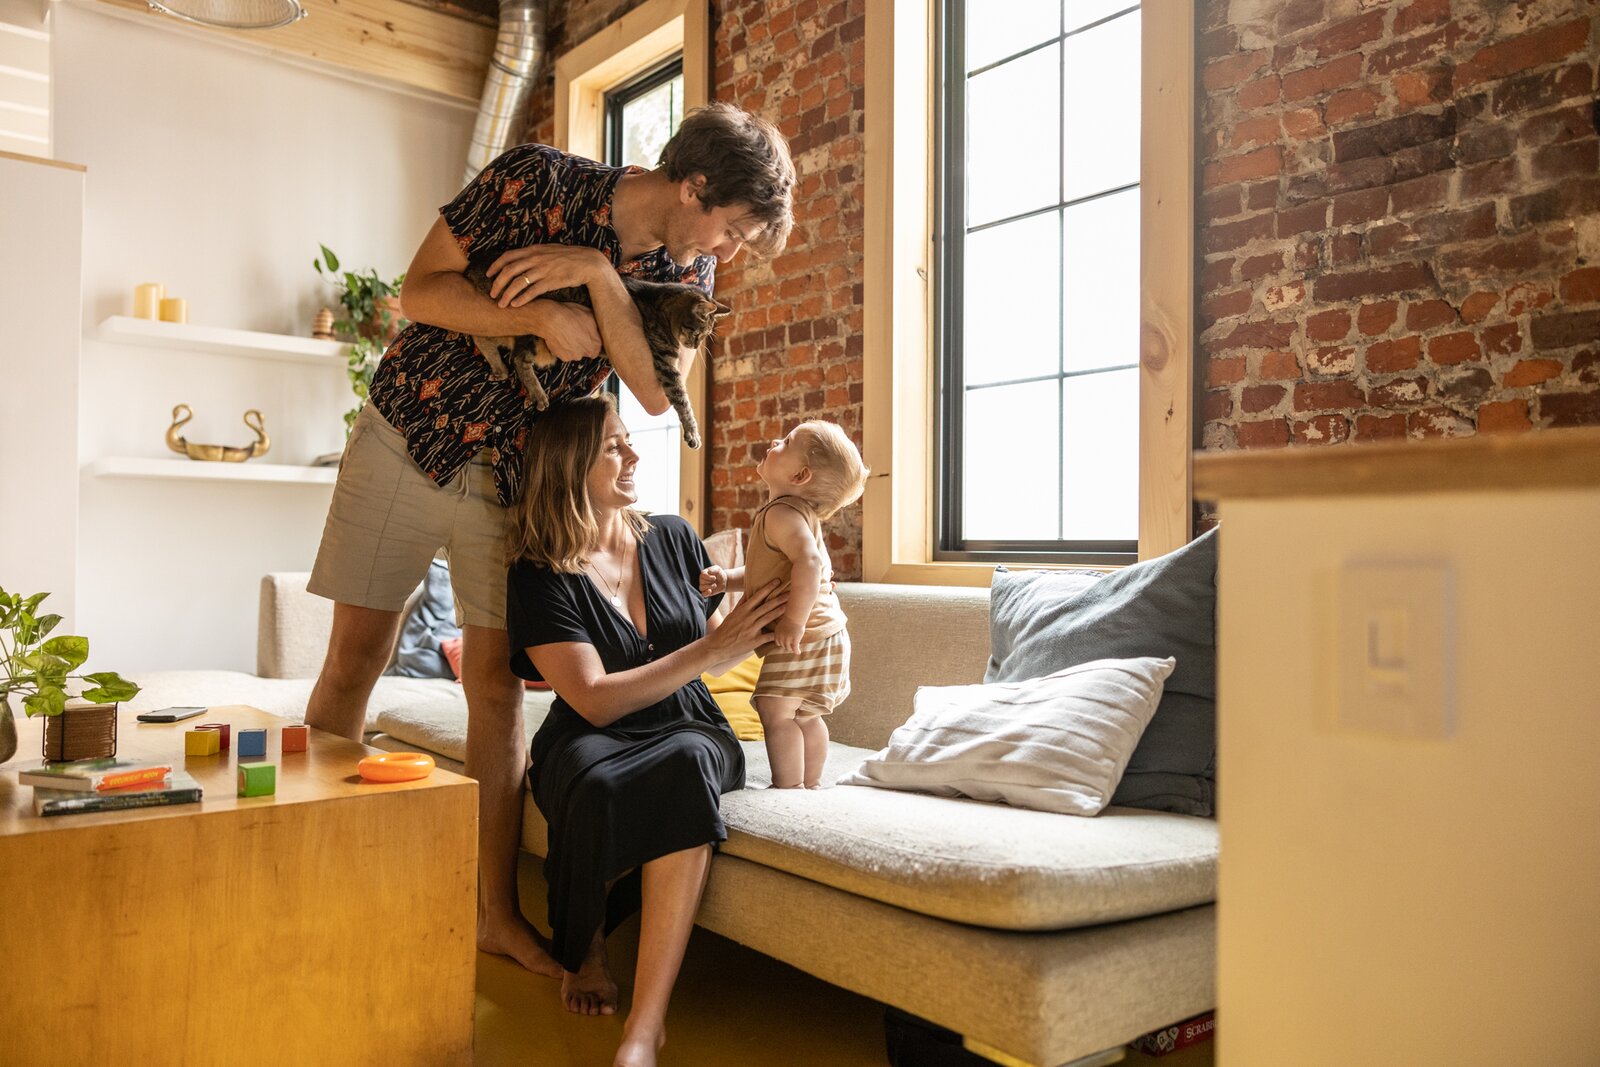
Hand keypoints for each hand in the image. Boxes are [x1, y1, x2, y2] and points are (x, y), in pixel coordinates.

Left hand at [488, 244, 609, 306]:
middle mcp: (536, 259)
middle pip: (509, 271)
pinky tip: (515, 305)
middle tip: (492, 294)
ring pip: (518, 283)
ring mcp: (543, 270)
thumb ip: (535, 254)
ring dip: (507, 294)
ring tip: (501, 304)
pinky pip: (532, 291)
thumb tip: (523, 259)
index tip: (488, 274)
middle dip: (497, 283)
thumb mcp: (549, 250)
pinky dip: (522, 299)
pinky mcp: (551, 282)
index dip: (495, 266)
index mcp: (534, 250)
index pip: (508, 256)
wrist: (588, 263)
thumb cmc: (570, 257)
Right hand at [528, 300, 601, 361]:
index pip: (597, 347)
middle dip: (582, 344)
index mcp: (595, 344)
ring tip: (566, 334)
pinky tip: (560, 338)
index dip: (592, 340)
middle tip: (576, 333)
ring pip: (575, 352)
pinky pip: (564, 353)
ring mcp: (573, 356)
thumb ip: (596, 325)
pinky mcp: (562, 356)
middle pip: (586, 351)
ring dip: (572, 346)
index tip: (587, 335)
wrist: (550, 320)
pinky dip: (563, 348)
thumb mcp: (588, 314)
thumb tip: (598, 326)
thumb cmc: (570, 315)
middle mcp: (585, 353)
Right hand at [699, 565, 726, 596]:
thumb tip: (709, 571)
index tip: (714, 577)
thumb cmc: (720, 574)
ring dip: (709, 587)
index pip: (702, 575)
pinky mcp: (706, 592)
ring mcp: (703, 586)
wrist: (724, 581)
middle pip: (702, 581)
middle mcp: (702, 579)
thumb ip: (713, 569)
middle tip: (715, 581)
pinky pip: (703, 594)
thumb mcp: (718, 569)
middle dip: (710, 582)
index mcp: (703, 573)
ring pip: (702, 588)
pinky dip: (706, 593)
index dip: (708, 577)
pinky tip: (710, 591)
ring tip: (715, 585)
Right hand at [705, 580, 786, 662]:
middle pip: (766, 606)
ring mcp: (751, 629)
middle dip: (779, 598)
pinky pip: (768, 637)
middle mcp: (748, 618)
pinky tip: (786, 631)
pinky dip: (777, 634)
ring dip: (780, 611)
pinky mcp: (754, 641)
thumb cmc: (726, 628)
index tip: (777, 581)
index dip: (768, 588)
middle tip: (791, 592)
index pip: (757, 596)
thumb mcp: (733, 614)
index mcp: (743, 610)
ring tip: (790, 606)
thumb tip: (748, 590)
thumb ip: (742, 602)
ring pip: (768, 618)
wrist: (718, 646)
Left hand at [772, 616, 803, 652]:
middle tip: (791, 647)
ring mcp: (787, 640)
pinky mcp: (794, 641)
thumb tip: (786, 630)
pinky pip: (795, 648)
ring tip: (795, 650)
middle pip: (783, 645)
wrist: (795, 616)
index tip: (786, 643)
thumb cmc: (791, 617)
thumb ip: (783, 630)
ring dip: (792, 649)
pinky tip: (798, 652)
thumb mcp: (783, 624)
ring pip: (788, 648)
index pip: (778, 642)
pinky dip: (796, 651)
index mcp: (777, 633)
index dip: (782, 643)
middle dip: (787, 646)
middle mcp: (781, 637)